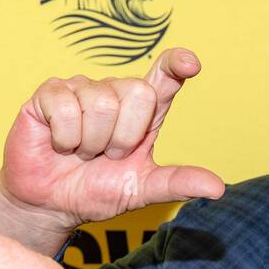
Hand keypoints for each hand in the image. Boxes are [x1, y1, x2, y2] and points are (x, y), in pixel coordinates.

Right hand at [0, 47, 224, 230]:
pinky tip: (60, 144)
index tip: (190, 64)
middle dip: (123, 137)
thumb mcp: (141, 189)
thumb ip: (177, 183)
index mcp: (142, 111)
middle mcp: (114, 92)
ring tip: (81, 152)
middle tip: (106, 154)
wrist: (52, 204)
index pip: (164, 76)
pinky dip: (65, 138)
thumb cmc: (96, 191)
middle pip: (137, 93)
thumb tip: (218, 188)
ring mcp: (81, 89)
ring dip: (91, 142)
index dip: (176, 64)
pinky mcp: (49, 93)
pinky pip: (66, 108)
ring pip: (101, 104)